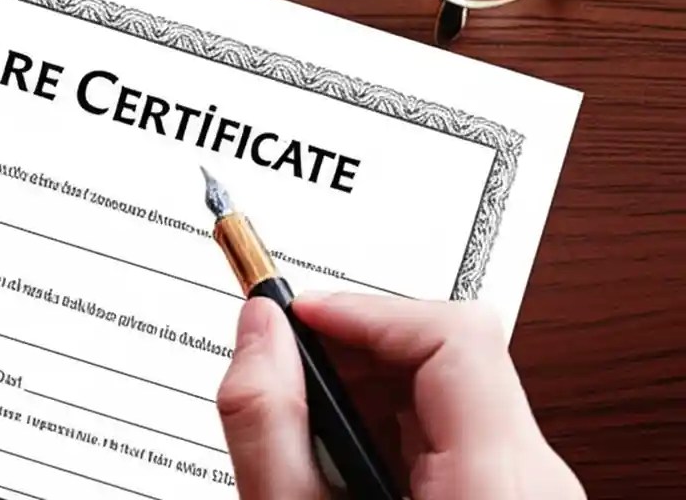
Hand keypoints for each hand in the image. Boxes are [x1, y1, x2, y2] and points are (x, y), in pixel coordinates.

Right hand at [215, 293, 584, 499]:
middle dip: (355, 347)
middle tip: (287, 371)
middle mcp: (533, 476)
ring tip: (310, 428)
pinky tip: (346, 459)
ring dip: (370, 387)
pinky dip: (393, 425)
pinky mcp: (515, 496)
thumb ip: (268, 423)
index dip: (365, 308)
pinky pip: (457, 429)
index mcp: (495, 477)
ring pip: (451, 389)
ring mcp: (531, 487)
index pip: (452, 331)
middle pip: (449, 351)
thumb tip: (256, 328)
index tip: (296, 313)